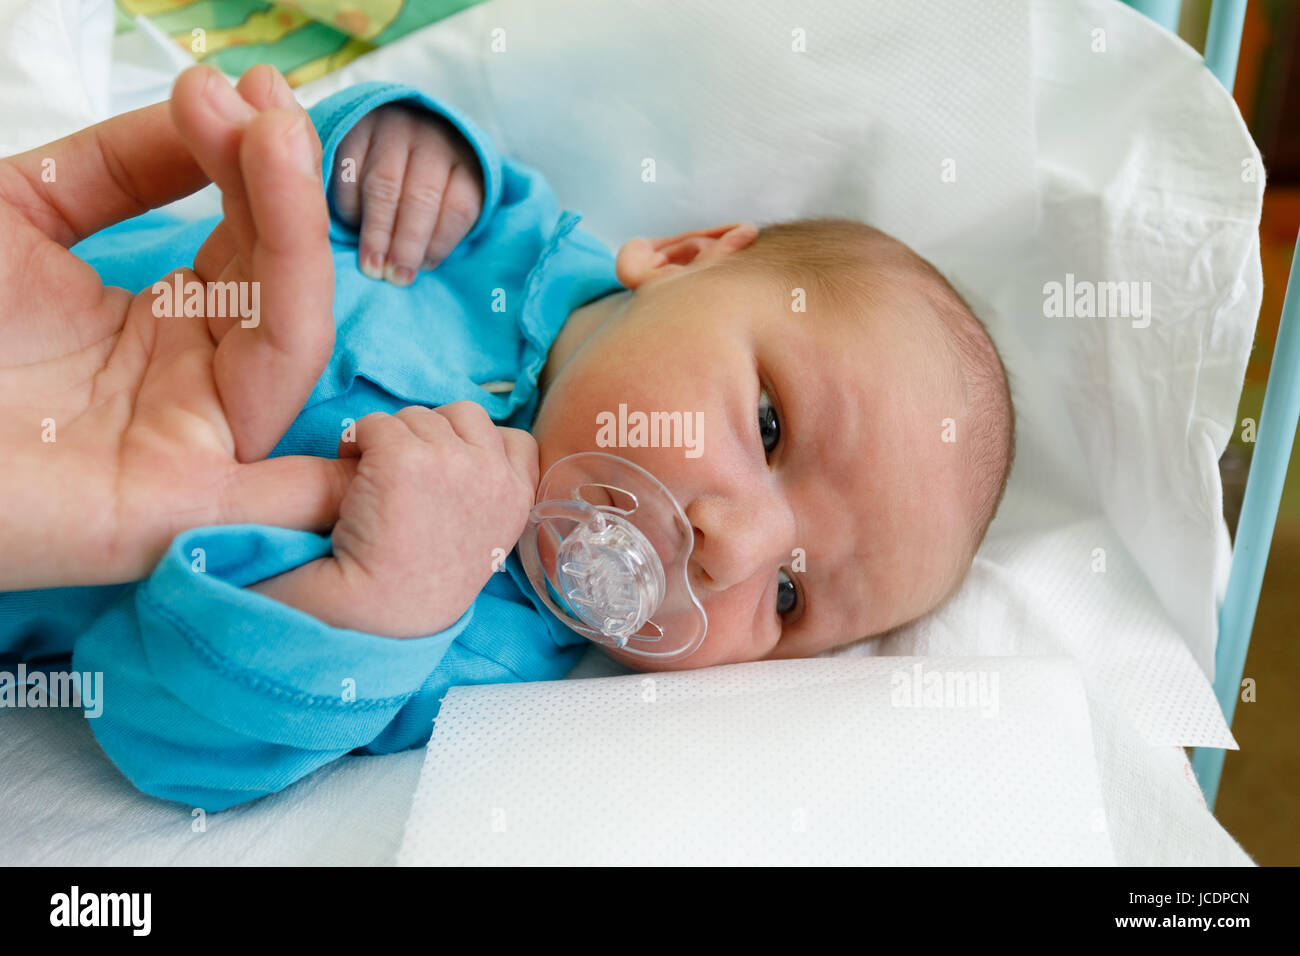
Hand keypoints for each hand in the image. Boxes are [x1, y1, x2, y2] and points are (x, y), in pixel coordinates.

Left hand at [0, 64, 350, 589]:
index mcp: (168, 322)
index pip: (251, 241)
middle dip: (286, 187)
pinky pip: (286, 483)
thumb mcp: (23, 211)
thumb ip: (122, 167)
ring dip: (297, 239)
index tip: (240, 85)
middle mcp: (196, 380)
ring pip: (291, 345)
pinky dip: (337, 441)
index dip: (257, 164)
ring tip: (273, 137)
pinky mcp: (181, 506)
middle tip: (267, 102)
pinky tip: (391, 336)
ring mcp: (196, 442)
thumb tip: (217, 109)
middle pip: (285, 286)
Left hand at [251, 403, 538, 637]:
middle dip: (430, 435)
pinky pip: (373, 424)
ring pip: (415, 417)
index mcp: (518, 497)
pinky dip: (356, 443)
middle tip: (403, 479)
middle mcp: (492, 473)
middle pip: (463, 416)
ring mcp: (450, 461)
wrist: (382, 613)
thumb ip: (491, 494)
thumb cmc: (425, 587)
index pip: (516, 440)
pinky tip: (351, 480)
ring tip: (374, 484)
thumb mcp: (486, 541)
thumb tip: (470, 454)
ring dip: (390, 440)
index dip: (476, 443)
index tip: (447, 471)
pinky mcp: (403, 456)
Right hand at [330, 102, 483, 285]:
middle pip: (421, 198)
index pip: (458, 207)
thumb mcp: (450, 195)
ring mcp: (392, 128)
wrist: (400, 120)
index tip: (419, 270)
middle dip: (407, 243)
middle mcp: (432, 140)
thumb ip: (441, 228)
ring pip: (384, 186)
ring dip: (376, 231)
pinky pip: (349, 171)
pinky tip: (352, 225)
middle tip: (392, 276)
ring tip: (371, 264)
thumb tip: (417, 269)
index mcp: (466, 161)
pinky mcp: (355, 126)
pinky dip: (349, 204)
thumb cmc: (430, 176)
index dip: (439, 244)